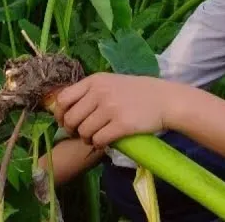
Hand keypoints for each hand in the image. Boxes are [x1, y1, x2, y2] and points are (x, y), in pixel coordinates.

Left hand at [50, 73, 174, 148]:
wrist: (164, 99)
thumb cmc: (135, 92)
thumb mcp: (110, 83)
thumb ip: (89, 92)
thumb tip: (65, 108)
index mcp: (94, 81)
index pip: (63, 99)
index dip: (60, 114)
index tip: (64, 122)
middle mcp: (99, 93)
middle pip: (71, 118)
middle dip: (72, 130)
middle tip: (80, 133)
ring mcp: (110, 109)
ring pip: (84, 131)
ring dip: (86, 139)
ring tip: (94, 138)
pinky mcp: (122, 125)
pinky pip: (99, 139)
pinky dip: (98, 144)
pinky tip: (103, 142)